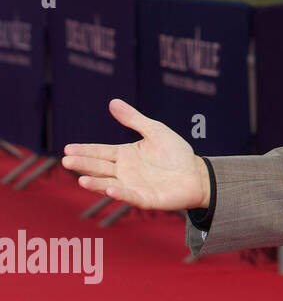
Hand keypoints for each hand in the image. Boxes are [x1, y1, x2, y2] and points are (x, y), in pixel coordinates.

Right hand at [62, 98, 208, 211]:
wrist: (197, 173)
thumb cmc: (176, 153)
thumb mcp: (155, 131)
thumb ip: (134, 119)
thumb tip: (113, 102)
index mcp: (124, 155)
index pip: (100, 151)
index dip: (84, 150)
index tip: (67, 148)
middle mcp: (124, 171)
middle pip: (99, 167)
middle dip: (83, 164)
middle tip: (66, 160)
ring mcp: (132, 186)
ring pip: (108, 184)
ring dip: (95, 183)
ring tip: (81, 180)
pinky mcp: (144, 199)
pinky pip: (129, 196)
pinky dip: (119, 192)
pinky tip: (110, 188)